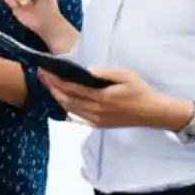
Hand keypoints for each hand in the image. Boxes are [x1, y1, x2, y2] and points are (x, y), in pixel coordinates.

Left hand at [38, 67, 193, 129]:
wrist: (153, 113)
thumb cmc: (140, 91)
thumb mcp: (124, 75)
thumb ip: (104, 72)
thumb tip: (86, 70)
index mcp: (101, 98)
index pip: (72, 88)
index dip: (56, 80)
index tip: (45, 70)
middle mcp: (96, 111)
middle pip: (67, 99)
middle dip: (52, 87)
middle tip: (41, 75)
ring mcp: (96, 120)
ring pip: (70, 109)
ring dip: (57, 97)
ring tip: (48, 85)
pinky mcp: (98, 124)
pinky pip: (77, 116)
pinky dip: (66, 107)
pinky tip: (62, 100)